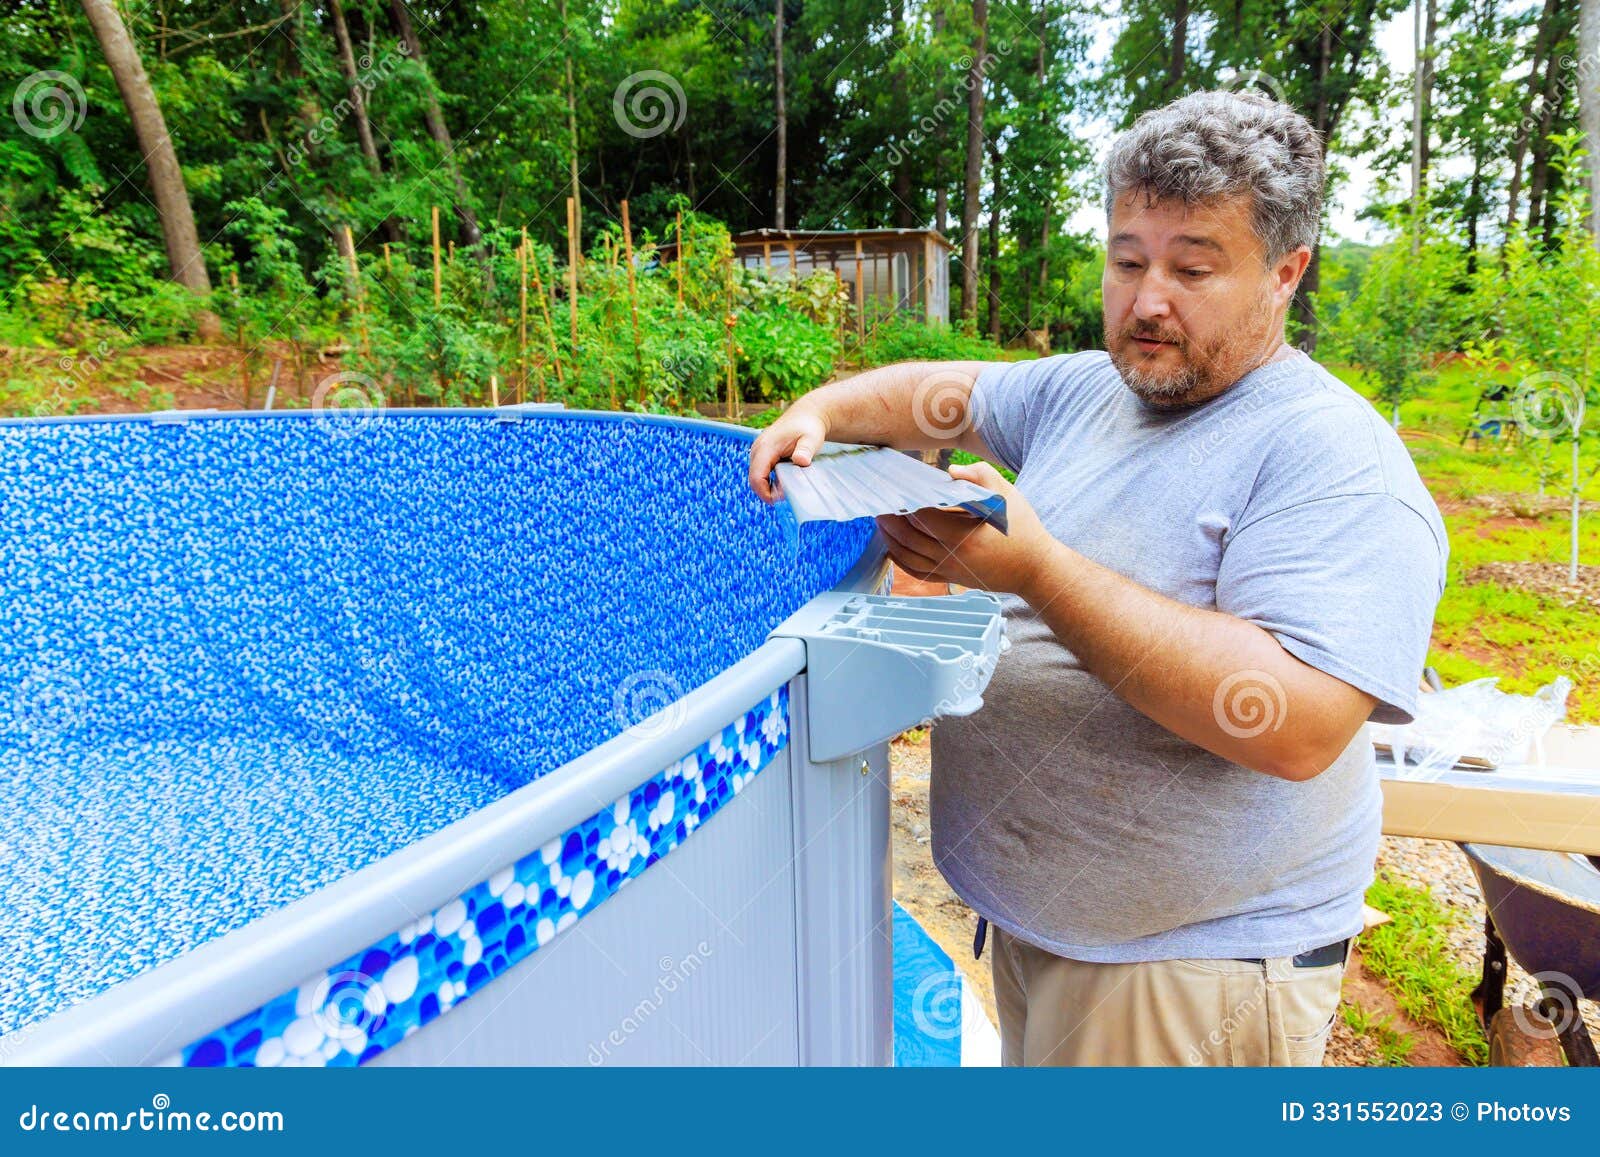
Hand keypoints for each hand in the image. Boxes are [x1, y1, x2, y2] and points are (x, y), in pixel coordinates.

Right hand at [748, 404, 827, 502]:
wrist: (806, 416)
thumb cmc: (809, 427)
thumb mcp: (812, 439)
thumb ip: (805, 450)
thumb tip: (801, 461)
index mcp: (766, 447)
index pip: (756, 478)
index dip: (765, 493)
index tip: (781, 500)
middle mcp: (757, 449)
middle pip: (754, 480)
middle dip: (768, 492)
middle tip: (787, 497)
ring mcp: (758, 451)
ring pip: (757, 477)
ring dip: (769, 486)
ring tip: (788, 488)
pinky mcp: (761, 453)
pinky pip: (761, 472)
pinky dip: (770, 480)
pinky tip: (785, 480)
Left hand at [876, 462, 1059, 599]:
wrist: (1034, 568)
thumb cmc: (1022, 528)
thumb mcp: (1006, 494)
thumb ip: (979, 476)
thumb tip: (948, 472)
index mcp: (962, 535)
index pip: (921, 516)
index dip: (902, 501)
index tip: (891, 488)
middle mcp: (951, 557)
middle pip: (908, 536)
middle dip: (890, 518)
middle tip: (878, 501)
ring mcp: (950, 571)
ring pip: (908, 556)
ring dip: (890, 537)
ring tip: (881, 519)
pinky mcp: (950, 578)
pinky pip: (917, 571)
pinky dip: (900, 559)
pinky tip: (892, 545)